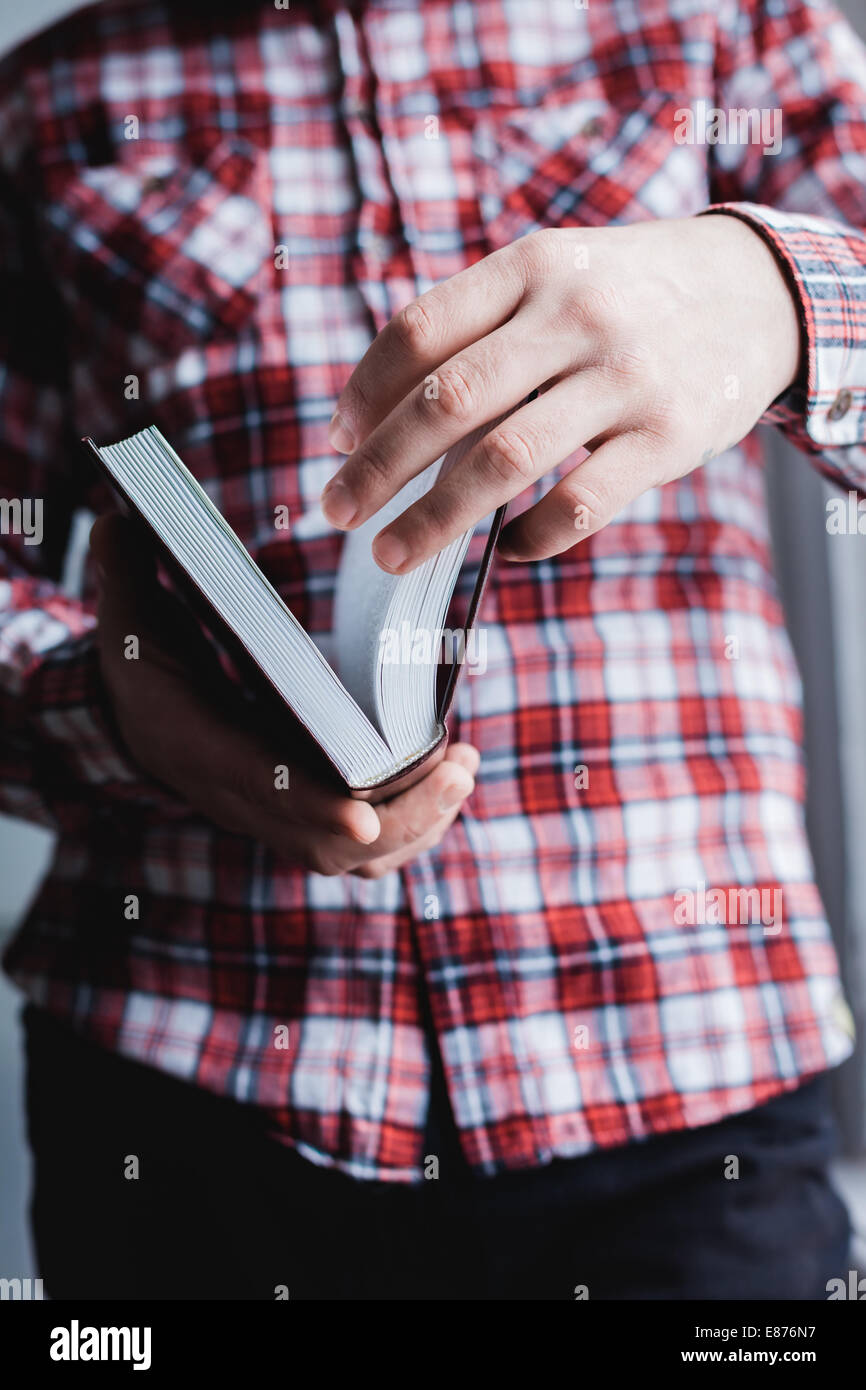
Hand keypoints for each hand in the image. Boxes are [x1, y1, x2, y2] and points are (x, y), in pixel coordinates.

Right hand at [91, 513, 477, 876]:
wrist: (142, 728)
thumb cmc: (146, 668)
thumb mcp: (129, 621)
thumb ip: (129, 575)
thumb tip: (118, 518)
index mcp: (197, 749)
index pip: (258, 788)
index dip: (310, 806)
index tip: (363, 817)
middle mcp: (242, 799)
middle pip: (325, 842)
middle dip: (400, 816)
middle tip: (459, 770)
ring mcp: (278, 816)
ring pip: (355, 854)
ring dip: (419, 822)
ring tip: (464, 769)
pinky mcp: (308, 817)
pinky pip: (368, 849)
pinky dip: (417, 824)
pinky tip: (451, 779)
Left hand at [321, 214, 800, 564]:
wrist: (758, 293)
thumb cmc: (626, 294)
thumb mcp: (556, 274)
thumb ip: (479, 328)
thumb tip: (378, 418)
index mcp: (533, 267)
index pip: (421, 331)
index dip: (366, 392)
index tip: (337, 441)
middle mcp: (576, 316)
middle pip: (448, 402)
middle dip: (379, 466)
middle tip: (336, 510)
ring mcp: (626, 377)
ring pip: (504, 460)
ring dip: (434, 518)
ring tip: (392, 553)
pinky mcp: (669, 437)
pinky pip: (581, 504)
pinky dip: (531, 538)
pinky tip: (506, 548)